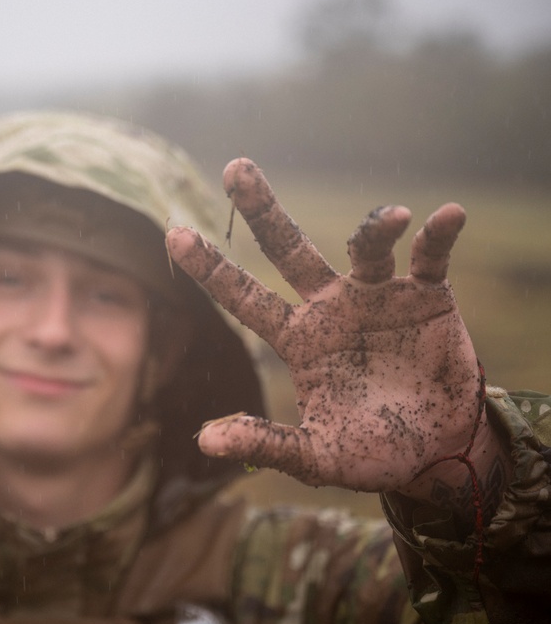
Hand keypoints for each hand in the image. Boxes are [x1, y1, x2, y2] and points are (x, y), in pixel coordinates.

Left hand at [166, 159, 489, 495]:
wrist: (437, 454)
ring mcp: (377, 297)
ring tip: (393, 219)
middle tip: (235, 167)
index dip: (212, 268)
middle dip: (264, 209)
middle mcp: (330, 307)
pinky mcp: (426, 298)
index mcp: (297, 338)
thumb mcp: (315, 456)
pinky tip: (448, 217)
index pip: (244, 297)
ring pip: (365, 248)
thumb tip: (203, 441)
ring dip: (377, 229)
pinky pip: (430, 258)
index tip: (174, 234)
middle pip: (290, 249)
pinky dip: (438, 236)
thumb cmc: (370, 453)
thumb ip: (265, 444)